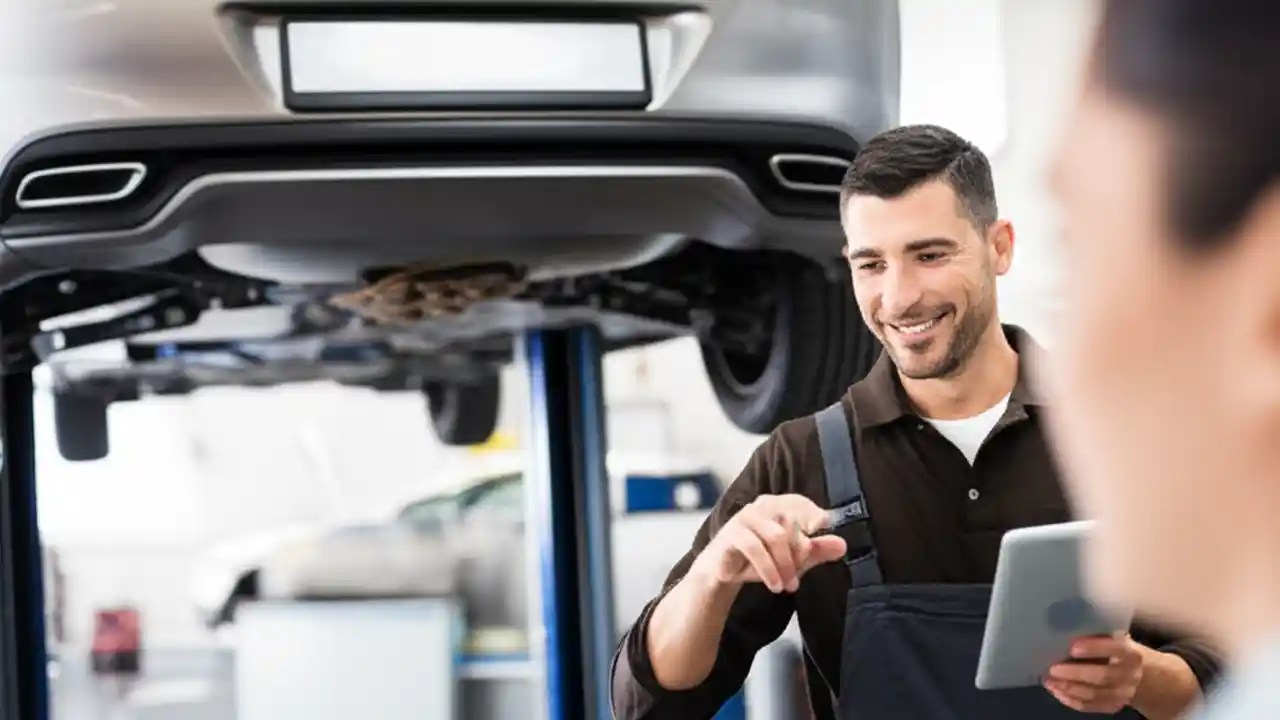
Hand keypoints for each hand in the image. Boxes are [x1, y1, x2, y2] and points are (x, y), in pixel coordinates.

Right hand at [692, 494, 846, 593]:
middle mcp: (761, 507)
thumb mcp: (792, 558)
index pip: (800, 504)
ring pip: (775, 536)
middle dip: (799, 554)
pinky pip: (754, 548)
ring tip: (788, 587)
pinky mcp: (731, 534)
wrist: (723, 571)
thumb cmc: (760, 558)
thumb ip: (817, 550)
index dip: (813, 515)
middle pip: (791, 523)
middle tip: (798, 577)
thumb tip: (842, 545)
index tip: (822, 529)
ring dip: (785, 565)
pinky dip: (767, 569)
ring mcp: (745, 518)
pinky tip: (774, 585)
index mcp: (777, 506)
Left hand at [1044, 635, 1143, 713]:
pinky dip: (1071, 700)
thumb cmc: (1116, 648)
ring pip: (1095, 694)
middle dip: (1075, 673)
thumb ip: (1096, 634)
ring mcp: (1123, 693)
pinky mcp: (1114, 706)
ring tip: (1049, 681)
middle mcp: (1130, 674)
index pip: (1115, 649)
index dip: (1094, 648)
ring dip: (1069, 688)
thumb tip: (1063, 629)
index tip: (1073, 647)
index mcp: (1130, 652)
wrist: (1142, 673)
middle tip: (1053, 669)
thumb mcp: (1114, 637)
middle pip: (1103, 676)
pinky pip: (1091, 706)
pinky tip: (1057, 691)